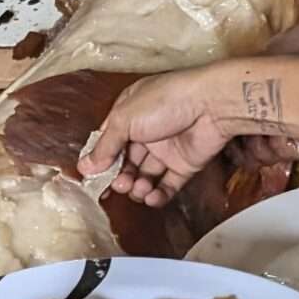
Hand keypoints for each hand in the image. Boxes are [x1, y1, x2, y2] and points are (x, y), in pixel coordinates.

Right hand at [80, 66, 298, 205]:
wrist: (212, 104)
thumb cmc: (166, 101)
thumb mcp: (124, 119)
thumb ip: (105, 146)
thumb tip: (86, 167)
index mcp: (130, 114)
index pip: (109, 141)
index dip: (101, 160)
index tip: (93, 176)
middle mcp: (147, 131)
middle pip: (126, 162)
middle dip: (120, 176)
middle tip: (119, 184)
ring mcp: (166, 149)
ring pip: (145, 176)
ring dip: (138, 187)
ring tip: (139, 188)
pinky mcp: (185, 164)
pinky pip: (168, 185)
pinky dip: (158, 195)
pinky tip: (151, 198)